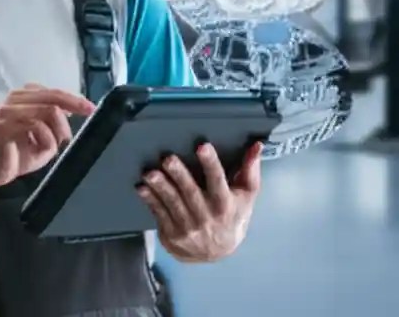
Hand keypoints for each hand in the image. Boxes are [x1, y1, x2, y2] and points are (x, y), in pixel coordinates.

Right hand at [0, 84, 95, 192]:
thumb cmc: (12, 154)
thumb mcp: (41, 137)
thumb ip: (55, 123)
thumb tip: (73, 112)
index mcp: (24, 97)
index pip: (55, 93)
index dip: (75, 100)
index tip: (90, 109)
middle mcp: (14, 99)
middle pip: (54, 98)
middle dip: (72, 112)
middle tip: (77, 131)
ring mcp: (6, 112)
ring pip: (48, 111)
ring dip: (58, 131)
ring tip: (54, 147)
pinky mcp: (1, 126)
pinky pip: (34, 126)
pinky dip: (45, 140)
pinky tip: (41, 150)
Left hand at [138, 141, 262, 262]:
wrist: (218, 253)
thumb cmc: (234, 217)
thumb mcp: (247, 196)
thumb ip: (250, 169)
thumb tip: (257, 145)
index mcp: (225, 204)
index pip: (218, 181)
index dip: (210, 164)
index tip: (202, 146)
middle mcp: (206, 217)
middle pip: (191, 193)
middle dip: (179, 175)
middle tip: (168, 159)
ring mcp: (188, 228)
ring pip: (173, 204)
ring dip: (160, 187)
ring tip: (150, 173)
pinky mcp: (172, 235)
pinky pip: (159, 215)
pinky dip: (150, 201)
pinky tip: (142, 188)